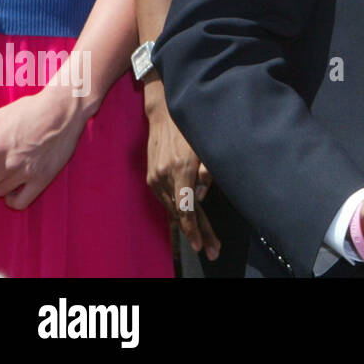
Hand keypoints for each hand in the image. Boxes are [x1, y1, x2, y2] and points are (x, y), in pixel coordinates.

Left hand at [0, 87, 88, 209]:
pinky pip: (19, 202)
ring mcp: (25, 172)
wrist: (64, 109)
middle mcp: (7, 163)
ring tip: (8, 172)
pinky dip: (13, 200)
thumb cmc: (32, 109)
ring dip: (0, 183)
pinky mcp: (42, 178)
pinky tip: (15, 189)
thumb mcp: (0, 114)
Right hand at [144, 88, 218, 259]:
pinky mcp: (152, 176)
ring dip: (188, 225)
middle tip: (212, 250)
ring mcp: (155, 177)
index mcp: (181, 169)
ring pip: (172, 209)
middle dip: (197, 233)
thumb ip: (207, 170)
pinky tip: (188, 221)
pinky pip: (166, 199)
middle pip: (181, 213)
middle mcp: (164, 176)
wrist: (164, 113)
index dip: (196, 229)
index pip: (187, 208)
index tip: (204, 245)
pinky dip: (178, 211)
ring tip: (204, 240)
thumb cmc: (191, 127)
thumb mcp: (205, 145)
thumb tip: (201, 196)